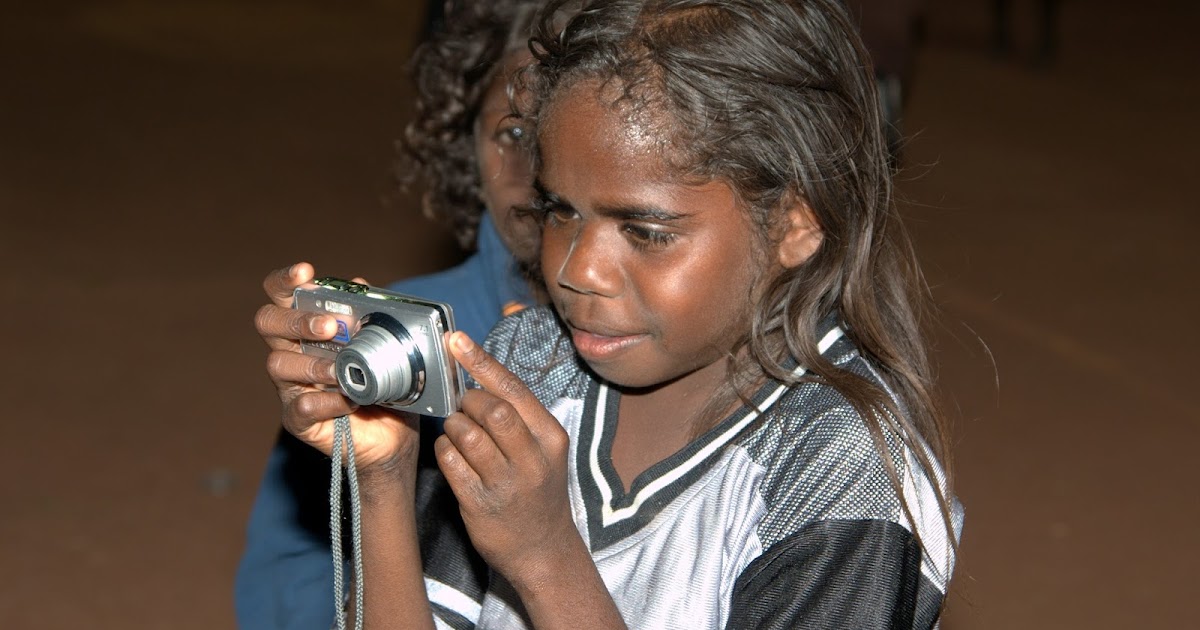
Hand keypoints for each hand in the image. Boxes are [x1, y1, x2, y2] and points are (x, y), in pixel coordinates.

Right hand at [255, 263, 420, 483]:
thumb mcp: (384, 344)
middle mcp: (291, 351)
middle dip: (297, 320)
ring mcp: (291, 386)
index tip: (305, 272)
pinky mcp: (299, 419)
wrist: (394, 435)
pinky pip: (301, 406)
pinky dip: (328, 401)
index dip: (285, 280)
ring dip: (313, 363)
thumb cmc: (384, 383)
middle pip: (268, 323)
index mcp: (307, 328)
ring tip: (342, 369)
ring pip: (278, 365)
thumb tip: (358, 283)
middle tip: (330, 326)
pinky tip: (351, 400)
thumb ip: (369, 313)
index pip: (281, 296)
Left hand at [435, 332, 581, 583]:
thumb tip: (478, 376)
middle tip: (463, 406)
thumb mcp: (544, 450)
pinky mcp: (480, 504)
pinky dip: (444, 450)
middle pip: (492, 409)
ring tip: (457, 431)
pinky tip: (451, 454)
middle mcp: (533, 459)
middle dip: (468, 401)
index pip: (514, 390)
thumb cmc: (537, 489)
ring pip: (467, 434)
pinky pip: (450, 462)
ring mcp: (507, 484)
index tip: (456, 340)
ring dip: (453, 425)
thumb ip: (519, 416)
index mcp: (551, 437)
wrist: (542, 548)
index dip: (481, 361)